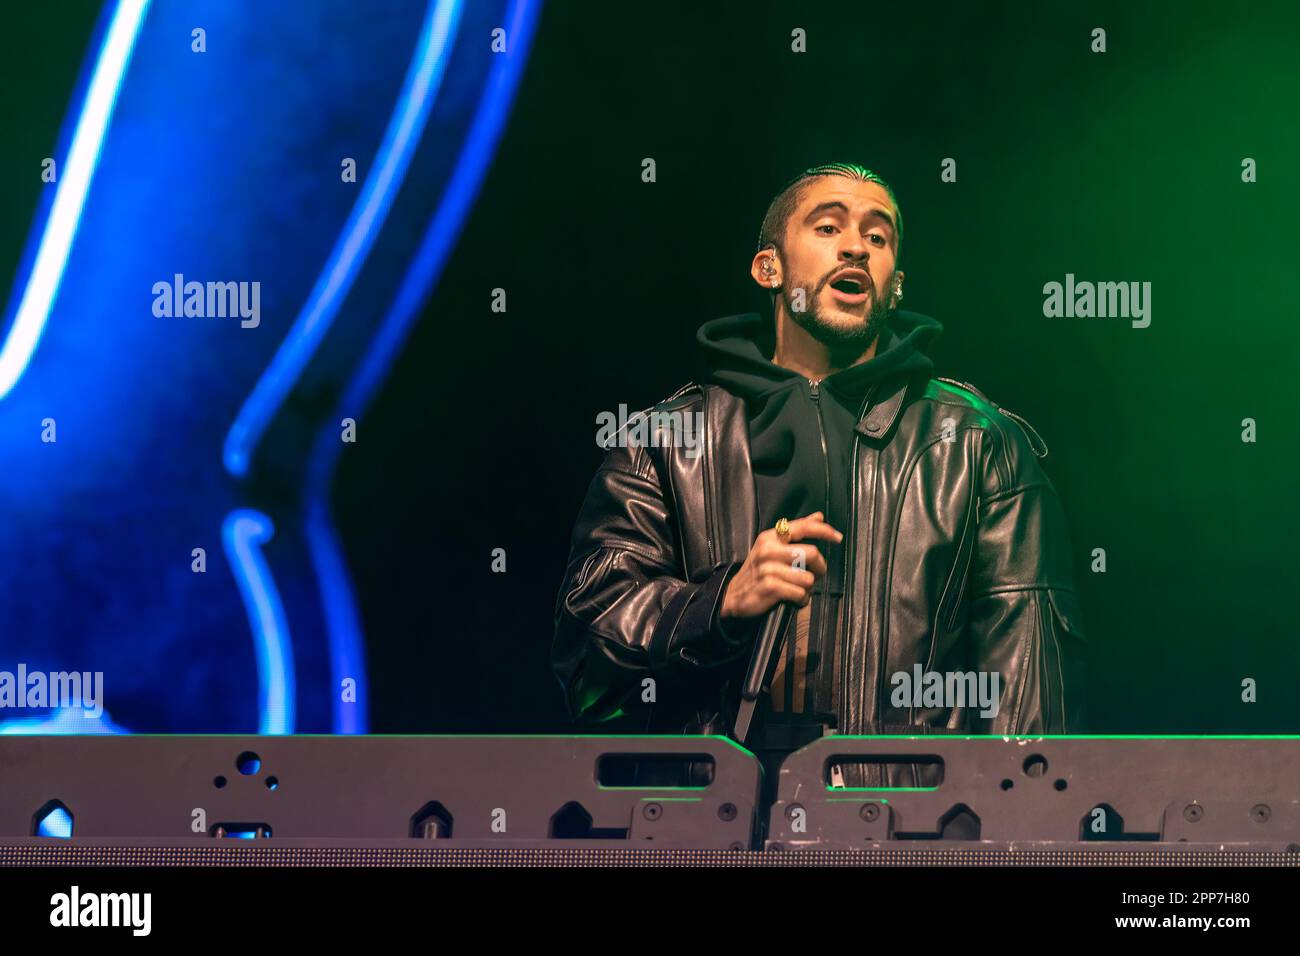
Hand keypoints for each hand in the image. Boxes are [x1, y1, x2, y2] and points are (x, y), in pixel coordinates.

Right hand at [720, 511, 842, 618]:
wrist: (733, 596)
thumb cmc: (758, 571)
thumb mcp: (773, 546)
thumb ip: (797, 531)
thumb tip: (818, 516)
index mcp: (771, 537)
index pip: (803, 527)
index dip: (824, 531)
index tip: (837, 537)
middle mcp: (768, 549)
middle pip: (811, 553)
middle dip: (819, 568)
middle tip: (815, 575)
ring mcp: (768, 568)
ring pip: (808, 578)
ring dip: (808, 587)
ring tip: (797, 588)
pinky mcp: (770, 586)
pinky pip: (800, 593)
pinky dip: (801, 599)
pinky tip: (793, 599)